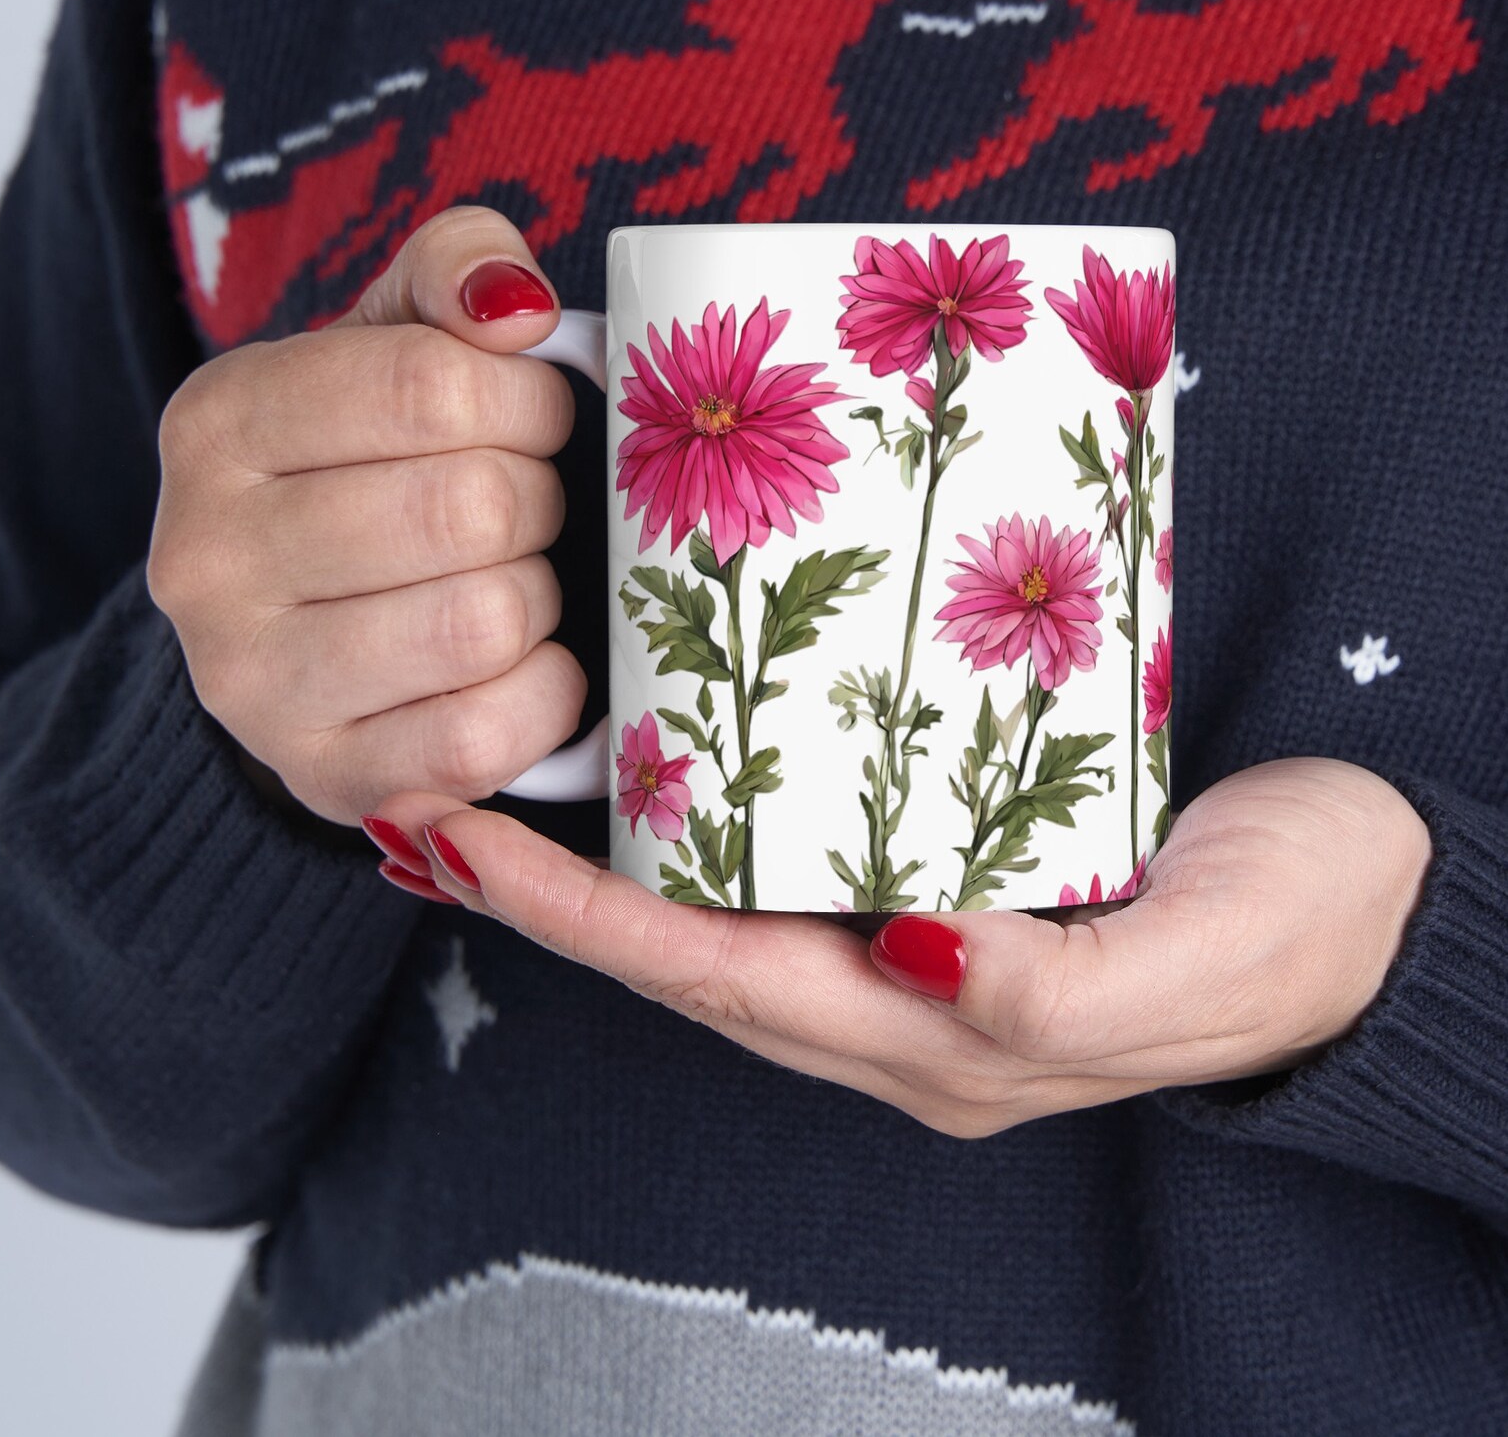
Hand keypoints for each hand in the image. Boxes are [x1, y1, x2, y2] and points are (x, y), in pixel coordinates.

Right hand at [148, 207, 584, 824]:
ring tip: (512, 581)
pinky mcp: (325, 778)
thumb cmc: (370, 466)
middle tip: (526, 508)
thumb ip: (455, 272)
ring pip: (483, 623)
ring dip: (538, 598)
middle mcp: (205, 558)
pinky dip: (543, 695)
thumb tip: (516, 307)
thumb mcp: (392, 339)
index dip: (528, 401)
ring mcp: (252, 685)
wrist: (299, 628)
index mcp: (219, 423)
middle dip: (538, 501)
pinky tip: (523, 664)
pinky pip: (484, 737)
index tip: (535, 418)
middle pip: (469, 508)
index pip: (431, 386)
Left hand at [368, 759, 1430, 1134]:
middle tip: (430, 801)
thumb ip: (1059, 987)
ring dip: (608, 864)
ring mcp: (919, 947)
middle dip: (550, 895)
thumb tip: (921, 953)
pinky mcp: (950, 877)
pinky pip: (793, 862)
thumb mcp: (1198, 961)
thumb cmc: (1302, 929)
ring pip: (726, 913)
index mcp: (945, 1041)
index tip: (461, 842)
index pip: (719, 978)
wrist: (1382, 899)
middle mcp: (904, 1004)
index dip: (582, 920)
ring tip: (502, 784)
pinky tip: (666, 769)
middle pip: (688, 954)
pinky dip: (704, 828)